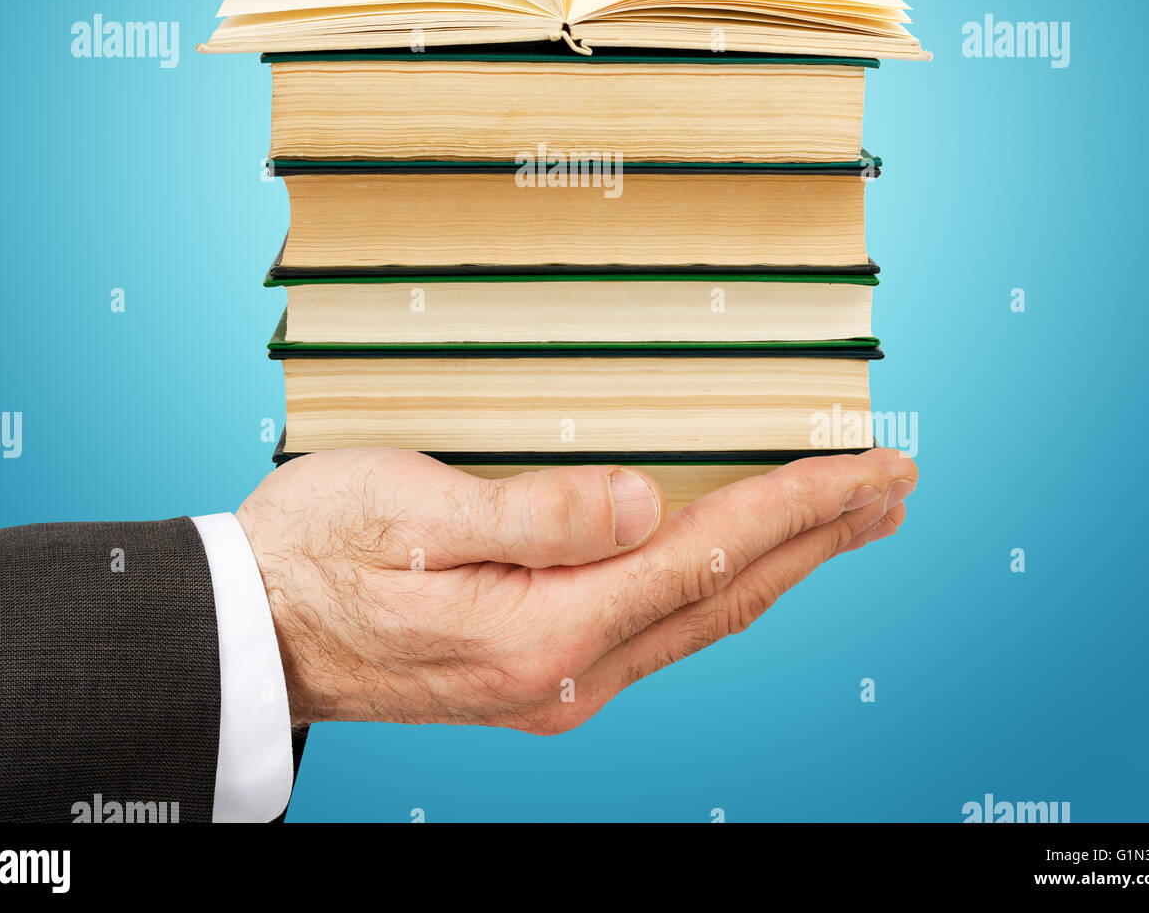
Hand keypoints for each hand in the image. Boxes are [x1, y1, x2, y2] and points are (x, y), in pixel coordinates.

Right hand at [235, 446, 915, 731]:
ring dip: (786, 563)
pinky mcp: (541, 670)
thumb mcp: (407, 512)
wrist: (252, 632)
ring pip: (703, 615)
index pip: (707, 555)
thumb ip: (533, 514)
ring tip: (848, 520)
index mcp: (544, 627)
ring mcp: (558, 681)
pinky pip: (662, 625)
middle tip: (896, 487)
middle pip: (728, 594)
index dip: (799, 508)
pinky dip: (724, 583)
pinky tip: (741, 562)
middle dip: (821, 537)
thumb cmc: (316, 554)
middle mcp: (568, 670)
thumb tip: (642, 502)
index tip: (872, 467)